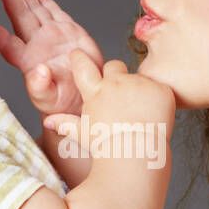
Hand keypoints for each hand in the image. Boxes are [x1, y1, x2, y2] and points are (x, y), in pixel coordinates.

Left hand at [0, 0, 104, 116]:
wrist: (83, 98)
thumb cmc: (62, 103)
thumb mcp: (50, 99)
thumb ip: (41, 87)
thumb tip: (39, 71)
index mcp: (28, 61)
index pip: (6, 42)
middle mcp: (37, 46)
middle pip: (20, 18)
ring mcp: (52, 37)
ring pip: (35, 11)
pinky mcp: (69, 33)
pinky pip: (54, 13)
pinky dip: (45, 1)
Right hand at [43, 50, 175, 139]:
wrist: (135, 154)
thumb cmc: (107, 148)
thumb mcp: (84, 134)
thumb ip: (66, 123)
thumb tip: (48, 122)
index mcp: (95, 91)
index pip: (82, 65)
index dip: (79, 58)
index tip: (77, 54)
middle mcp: (116, 82)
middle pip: (114, 65)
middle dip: (116, 74)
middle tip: (121, 96)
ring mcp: (140, 84)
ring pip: (139, 78)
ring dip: (139, 89)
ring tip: (140, 114)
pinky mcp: (160, 89)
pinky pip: (160, 88)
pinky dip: (158, 99)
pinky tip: (156, 115)